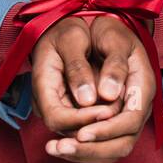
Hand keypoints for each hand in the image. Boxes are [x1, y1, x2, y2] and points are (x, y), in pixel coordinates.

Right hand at [30, 15, 122, 138]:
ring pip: (79, 134)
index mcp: (41, 84)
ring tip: (121, 108)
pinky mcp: (70, 111)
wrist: (63, 28)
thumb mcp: (72, 39)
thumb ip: (79, 68)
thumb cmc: (67, 30)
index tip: (107, 111)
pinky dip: (102, 124)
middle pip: (68, 133)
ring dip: (102, 128)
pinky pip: (85, 127)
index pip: (57, 119)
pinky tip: (118, 109)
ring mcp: (57, 109)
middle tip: (120, 112)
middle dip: (96, 129)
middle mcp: (46, 103)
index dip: (83, 120)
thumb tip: (87, 99)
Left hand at [37, 15, 156, 162]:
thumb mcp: (113, 39)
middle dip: (93, 150)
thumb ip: (114, 66)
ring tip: (55, 149)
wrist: (108, 29)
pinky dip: (82, 149)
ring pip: (112, 149)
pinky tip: (59, 145)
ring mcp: (126, 116)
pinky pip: (101, 144)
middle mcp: (137, 107)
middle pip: (123, 144)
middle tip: (62, 147)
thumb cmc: (111, 31)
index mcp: (143, 87)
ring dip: (85, 154)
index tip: (81, 132)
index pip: (130, 121)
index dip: (106, 131)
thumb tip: (108, 95)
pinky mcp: (110, 121)